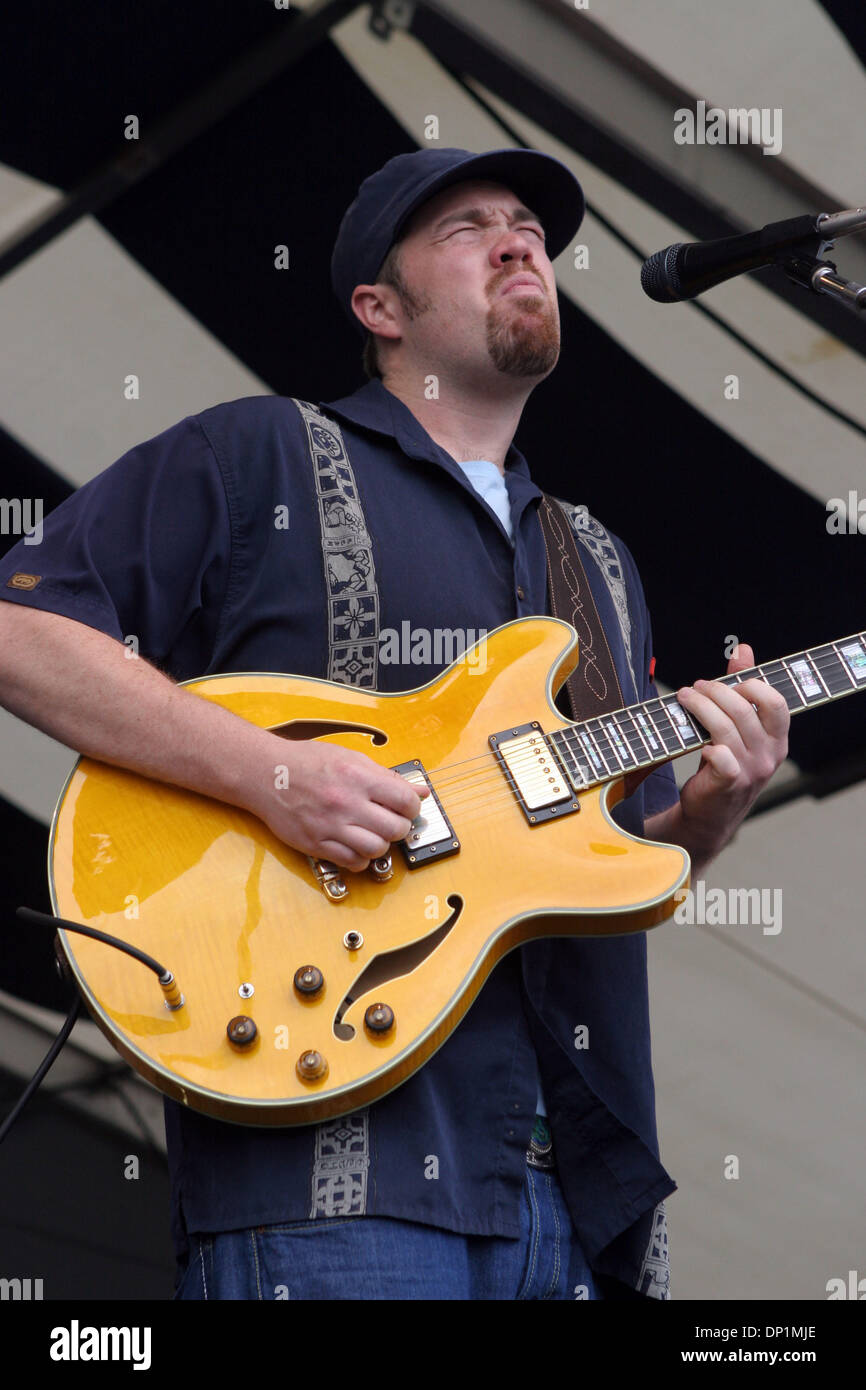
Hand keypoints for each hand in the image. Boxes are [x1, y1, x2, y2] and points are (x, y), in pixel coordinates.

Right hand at [242, 735, 428, 870]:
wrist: (266, 773)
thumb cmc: (307, 762)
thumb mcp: (351, 758)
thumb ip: (386, 776)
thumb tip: (419, 791)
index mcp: (358, 777)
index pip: (405, 801)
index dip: (413, 807)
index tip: (407, 808)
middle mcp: (346, 803)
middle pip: (395, 829)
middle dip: (399, 828)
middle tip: (391, 822)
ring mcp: (331, 826)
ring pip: (376, 849)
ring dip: (381, 844)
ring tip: (374, 834)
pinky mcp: (316, 844)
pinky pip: (352, 862)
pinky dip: (361, 858)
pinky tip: (357, 846)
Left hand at [674, 642, 789, 858]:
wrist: (710, 815)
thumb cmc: (724, 764)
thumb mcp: (738, 727)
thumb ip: (743, 688)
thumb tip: (744, 648)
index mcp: (777, 738)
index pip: (776, 703)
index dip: (750, 685)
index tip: (725, 682)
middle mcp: (769, 754)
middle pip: (745, 710)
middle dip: (715, 692)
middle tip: (694, 687)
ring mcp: (751, 771)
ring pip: (726, 728)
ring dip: (700, 708)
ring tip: (683, 698)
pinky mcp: (729, 785)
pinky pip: (721, 758)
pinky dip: (706, 745)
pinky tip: (695, 742)